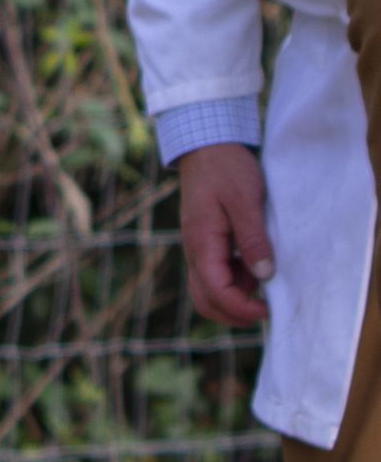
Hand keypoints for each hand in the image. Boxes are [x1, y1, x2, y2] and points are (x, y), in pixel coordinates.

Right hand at [175, 142, 275, 326]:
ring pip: (208, 289)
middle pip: (205, 299)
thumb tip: (263, 275)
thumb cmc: (226, 169)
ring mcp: (197, 247)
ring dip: (235, 298)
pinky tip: (254, 268)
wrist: (207, 147)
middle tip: (264, 313)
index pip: (215, 291)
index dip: (241, 308)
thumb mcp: (245, 201)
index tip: (267, 310)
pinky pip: (214, 274)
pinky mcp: (205, 242)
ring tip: (265, 286)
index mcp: (201, 242)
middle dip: (233, 315)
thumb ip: (253, 239)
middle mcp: (194, 250)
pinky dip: (234, 282)